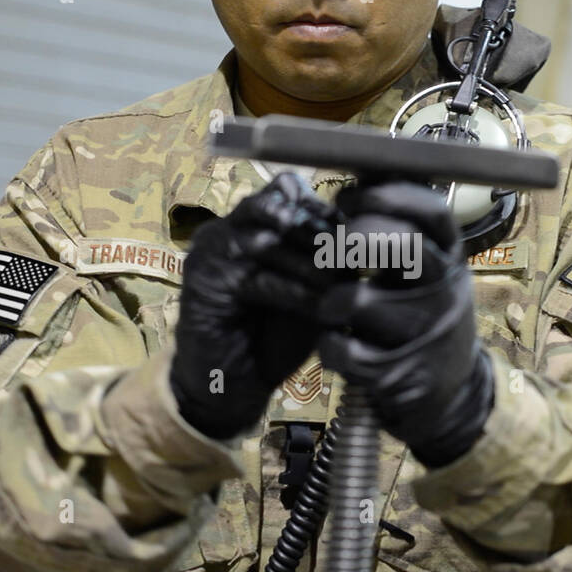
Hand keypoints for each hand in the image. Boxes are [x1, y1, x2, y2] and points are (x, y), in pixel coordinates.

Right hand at [171, 171, 346, 439]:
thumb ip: (328, 258)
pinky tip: (321, 309)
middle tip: (351, 261)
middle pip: (279, 205)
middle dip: (320, 235)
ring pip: (269, 239)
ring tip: (340, 286)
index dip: (325, 211)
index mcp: (249, 221)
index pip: (287, 187)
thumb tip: (366, 234)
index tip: (354, 239)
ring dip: (311, 264)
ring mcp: (212, 251)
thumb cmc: (276, 335)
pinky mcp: (205, 281)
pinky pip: (259, 278)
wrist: (233, 383)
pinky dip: (296, 293)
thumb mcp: (311, 288)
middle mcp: (227, 226)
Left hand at [316, 179, 494, 467]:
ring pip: (357, 300)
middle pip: (400, 247)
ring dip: (329, 302)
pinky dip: (328, 346)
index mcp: (452, 260)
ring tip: (331, 308)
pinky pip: (343, 350)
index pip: (430, 212)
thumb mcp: (427, 272)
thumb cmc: (424, 318)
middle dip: (352, 238)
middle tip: (332, 247)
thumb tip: (365, 165)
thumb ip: (400, 229)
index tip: (347, 197)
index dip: (385, 196)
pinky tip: (336, 344)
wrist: (451, 396)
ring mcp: (427, 336)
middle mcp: (447, 293)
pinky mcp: (402, 377)